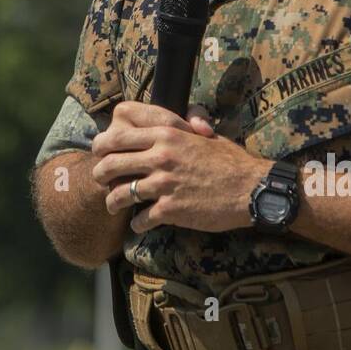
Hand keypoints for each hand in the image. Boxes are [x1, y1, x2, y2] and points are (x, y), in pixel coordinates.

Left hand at [91, 100, 271, 233]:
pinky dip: (137, 223)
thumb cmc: (229, 160)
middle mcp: (160, 156)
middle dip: (100, 173)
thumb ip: (177, 128)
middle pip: (110, 163)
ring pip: (120, 193)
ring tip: (113, 205)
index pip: (118, 135)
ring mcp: (164, 183)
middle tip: (100, 179)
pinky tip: (140, 224)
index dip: (103, 145)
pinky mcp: (171, 209)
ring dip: (112, 201)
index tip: (101, 153)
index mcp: (166, 134)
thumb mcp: (202, 134)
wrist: (251, 188)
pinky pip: (140, 218)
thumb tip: (162, 126)